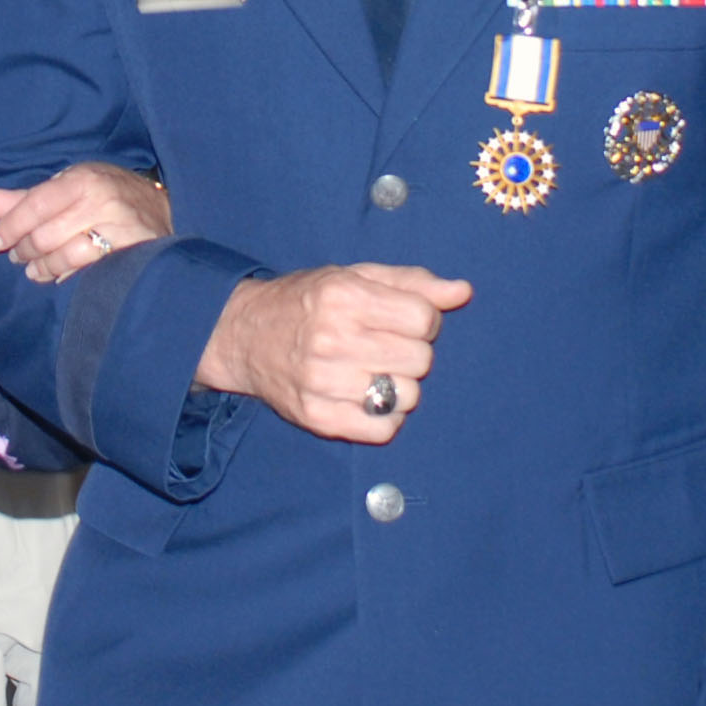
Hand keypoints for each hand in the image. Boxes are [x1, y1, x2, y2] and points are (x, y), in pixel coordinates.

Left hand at [0, 164, 172, 283]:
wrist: (162, 209)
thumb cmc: (106, 197)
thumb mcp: (68, 188)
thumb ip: (26, 199)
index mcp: (82, 178)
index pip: (35, 204)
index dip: (10, 226)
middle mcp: (101, 198)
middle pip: (46, 234)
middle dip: (25, 250)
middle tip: (17, 257)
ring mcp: (120, 226)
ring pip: (66, 255)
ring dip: (44, 268)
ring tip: (35, 271)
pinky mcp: (132, 251)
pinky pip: (90, 270)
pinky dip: (68, 276)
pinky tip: (60, 278)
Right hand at [193, 265, 471, 442]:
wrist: (242, 335)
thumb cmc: (306, 302)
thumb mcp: (353, 277)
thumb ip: (411, 282)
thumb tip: (462, 292)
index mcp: (344, 296)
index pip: (424, 319)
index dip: (423, 321)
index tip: (403, 321)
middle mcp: (332, 338)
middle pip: (420, 359)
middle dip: (411, 353)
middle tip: (385, 347)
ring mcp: (322, 381)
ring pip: (405, 396)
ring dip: (399, 387)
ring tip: (374, 373)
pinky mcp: (317, 417)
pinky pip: (383, 428)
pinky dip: (384, 417)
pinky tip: (367, 399)